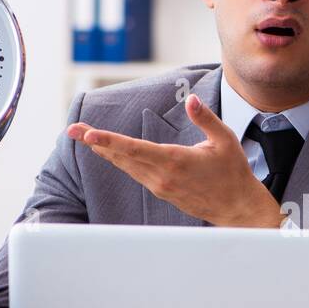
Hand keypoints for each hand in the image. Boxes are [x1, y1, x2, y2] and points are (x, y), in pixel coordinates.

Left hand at [67, 94, 282, 227]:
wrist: (236, 207)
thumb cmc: (232, 172)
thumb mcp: (224, 140)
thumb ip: (205, 119)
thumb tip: (192, 100)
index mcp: (175, 161)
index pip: (134, 148)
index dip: (109, 141)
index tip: (88, 135)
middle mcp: (162, 176)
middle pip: (122, 157)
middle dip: (96, 142)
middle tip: (72, 130)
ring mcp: (160, 186)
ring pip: (126, 166)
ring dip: (105, 151)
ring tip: (85, 137)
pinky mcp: (161, 191)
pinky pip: (135, 173)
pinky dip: (121, 160)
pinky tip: (110, 152)